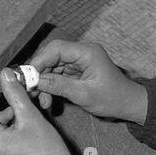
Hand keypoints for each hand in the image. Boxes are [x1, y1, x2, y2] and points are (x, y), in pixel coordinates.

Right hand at [30, 39, 147, 123]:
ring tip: (41, 101)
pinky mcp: (76, 71)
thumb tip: (35, 81)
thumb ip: (59, 86)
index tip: (27, 78)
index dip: (38, 61)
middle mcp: (81, 53)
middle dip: (39, 74)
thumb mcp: (84, 94)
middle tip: (30, 91)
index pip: (56, 49)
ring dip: (43, 84)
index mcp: (86, 52)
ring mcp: (78, 61)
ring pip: (51, 67)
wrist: (128, 105)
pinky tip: (47, 100)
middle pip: (51, 57)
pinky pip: (56, 75)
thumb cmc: (112, 98)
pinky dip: (50, 87)